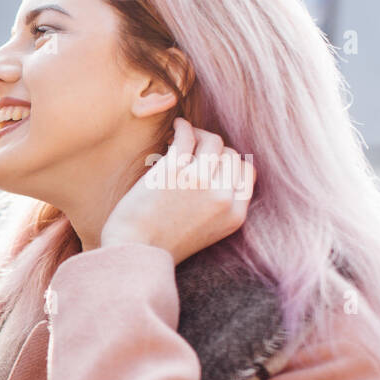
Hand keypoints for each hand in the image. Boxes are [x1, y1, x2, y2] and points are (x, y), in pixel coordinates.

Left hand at [100, 117, 254, 264]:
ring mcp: (200, 182)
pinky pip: (187, 136)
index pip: (246, 173)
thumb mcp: (205, 231)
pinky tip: (177, 125)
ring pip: (213, 141)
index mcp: (234, 215)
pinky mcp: (175, 171)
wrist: (132, 254)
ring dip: (199, 133)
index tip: (212, 159)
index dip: (230, 162)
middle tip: (194, 146)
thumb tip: (219, 169)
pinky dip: (183, 127)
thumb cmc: (159, 244)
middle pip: (231, 155)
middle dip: (214, 147)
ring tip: (182, 136)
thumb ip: (218, 205)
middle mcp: (222, 197)